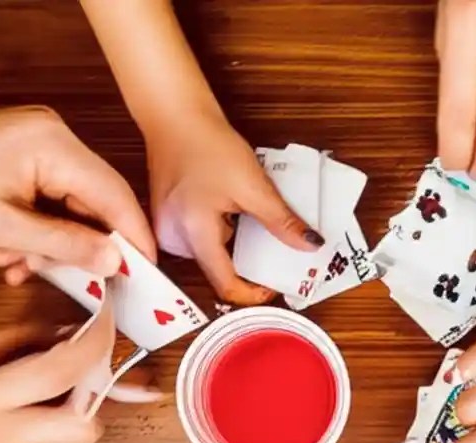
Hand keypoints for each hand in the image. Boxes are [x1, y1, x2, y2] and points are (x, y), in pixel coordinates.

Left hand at [0, 106, 156, 282]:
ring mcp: (37, 141)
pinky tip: (13, 253)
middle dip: (84, 245)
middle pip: (94, 199)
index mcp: (51, 142)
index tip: (147, 272)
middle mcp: (51, 134)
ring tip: (22, 267)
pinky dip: (38, 227)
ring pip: (70, 203)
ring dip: (54, 242)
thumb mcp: (1, 228)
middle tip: (85, 283)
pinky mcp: (23, 153)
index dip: (134, 237)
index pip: (113, 194)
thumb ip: (64, 244)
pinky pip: (49, 195)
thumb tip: (112, 260)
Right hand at [0, 323, 113, 442]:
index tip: (103, 320)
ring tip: (54, 390)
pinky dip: (58, 429)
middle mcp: (9, 439)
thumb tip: (52, 333)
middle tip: (81, 364)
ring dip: (81, 410)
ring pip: (78, 440)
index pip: (61, 368)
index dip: (94, 341)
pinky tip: (31, 415)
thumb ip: (3, 347)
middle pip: (87, 418)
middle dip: (97, 387)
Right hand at [144, 110, 320, 304]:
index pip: (225, 284)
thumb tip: (310, 245)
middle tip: (271, 248)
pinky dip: (220, 232)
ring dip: (234, 245)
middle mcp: (172, 240)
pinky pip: (199, 239)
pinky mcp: (166, 222)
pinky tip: (229, 210)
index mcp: (193, 234)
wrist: (175, 116)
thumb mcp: (252, 186)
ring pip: (209, 254)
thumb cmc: (207, 144)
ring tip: (248, 218)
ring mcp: (165, 232)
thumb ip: (281, 221)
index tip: (274, 285)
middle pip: (217, 269)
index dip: (253, 292)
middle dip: (246, 263)